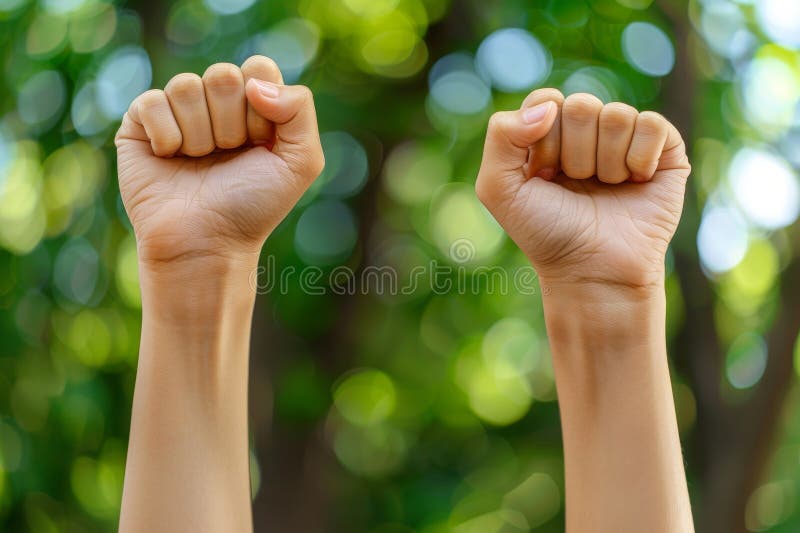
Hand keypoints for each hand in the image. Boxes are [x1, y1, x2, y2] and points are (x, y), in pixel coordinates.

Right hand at [115, 56, 324, 265]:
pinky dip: (167, 137)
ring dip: (200, 135)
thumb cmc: (254, 205)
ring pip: (186, 86)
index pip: (258, 68)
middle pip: (223, 75)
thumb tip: (253, 82)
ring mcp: (178, 112)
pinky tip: (170, 159)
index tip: (260, 143)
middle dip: (231, 124)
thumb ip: (300, 109)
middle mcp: (216, 104)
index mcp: (254, 105)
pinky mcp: (141, 124)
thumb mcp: (301, 161)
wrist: (207, 243)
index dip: (261, 108)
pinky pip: (152, 102)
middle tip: (228, 157)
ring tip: (200, 163)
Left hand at [476, 89, 689, 289]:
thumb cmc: (545, 232)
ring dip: (605, 163)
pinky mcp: (663, 151)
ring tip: (604, 190)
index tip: (542, 174)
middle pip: (581, 105)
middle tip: (575, 185)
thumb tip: (551, 105)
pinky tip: (635, 182)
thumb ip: (501, 136)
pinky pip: (652, 124)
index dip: (543, 138)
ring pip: (617, 115)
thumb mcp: (499, 188)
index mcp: (548, 134)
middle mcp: (587, 133)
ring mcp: (625, 140)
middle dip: (574, 153)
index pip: (546, 99)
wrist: (592, 271)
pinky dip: (640, 158)